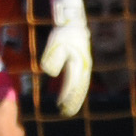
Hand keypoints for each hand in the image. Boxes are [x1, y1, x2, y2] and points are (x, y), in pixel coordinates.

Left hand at [40, 0, 91, 116]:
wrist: (73, 23)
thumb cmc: (62, 33)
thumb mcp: (55, 44)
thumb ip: (52, 58)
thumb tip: (50, 73)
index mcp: (77, 62)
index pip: (71, 83)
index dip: (66, 95)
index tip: (59, 105)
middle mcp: (84, 66)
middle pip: (79, 88)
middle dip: (73, 101)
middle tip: (66, 113)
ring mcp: (85, 65)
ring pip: (82, 86)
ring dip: (76, 98)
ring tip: (69, 109)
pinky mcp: (83, 64)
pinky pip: (82, 81)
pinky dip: (78, 90)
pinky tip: (72, 97)